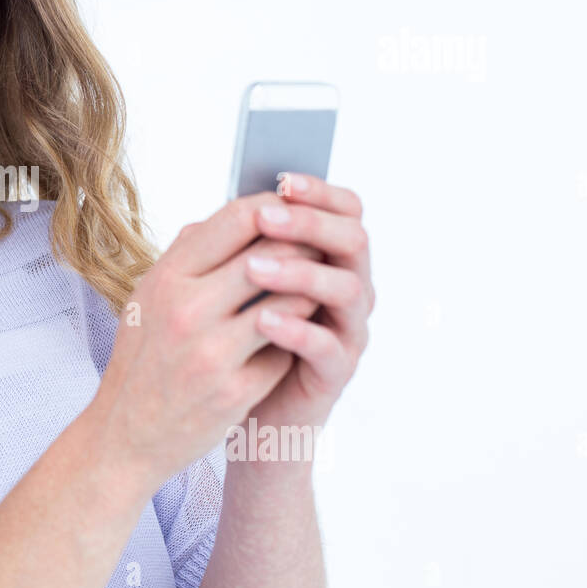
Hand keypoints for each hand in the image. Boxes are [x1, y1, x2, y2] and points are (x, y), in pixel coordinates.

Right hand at [89, 191, 327, 489]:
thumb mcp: (148, 297)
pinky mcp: (234, 392)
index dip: (274, 208)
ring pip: (290, 302)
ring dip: (306, 294)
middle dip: (304, 246)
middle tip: (318, 248)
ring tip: (310, 292)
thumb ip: (189, 256)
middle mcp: (186, 311)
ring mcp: (211, 353)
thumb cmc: (142, 360)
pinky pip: (285, 352)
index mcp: (166, 279)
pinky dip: (292, 342)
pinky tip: (289, 342)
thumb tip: (238, 215)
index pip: (236, 219)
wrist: (125, 435)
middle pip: (272, 255)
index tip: (291, 210)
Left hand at [243, 172, 373, 432]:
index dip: (319, 191)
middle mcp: (349, 287)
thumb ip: (247, 246)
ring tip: (254, 268)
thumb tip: (233, 201)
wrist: (243, 409)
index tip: (282, 178)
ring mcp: (346, 329)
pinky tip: (264, 320)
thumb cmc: (241, 339)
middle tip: (266, 217)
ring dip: (300, 272)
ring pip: (347, 288)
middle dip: (309, 223)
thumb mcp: (239, 284)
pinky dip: (298, 329)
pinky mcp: (335, 372)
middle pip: (352, 240)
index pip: (343, 210)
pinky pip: (328, 346)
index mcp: (330, 257)